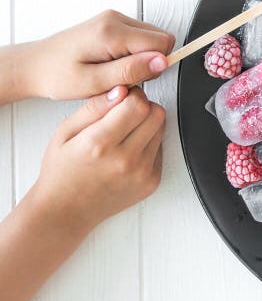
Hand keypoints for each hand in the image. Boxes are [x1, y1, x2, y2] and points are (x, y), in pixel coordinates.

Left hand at [20, 10, 173, 99]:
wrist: (35, 65)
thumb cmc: (58, 76)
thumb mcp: (94, 82)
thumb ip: (131, 71)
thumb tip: (162, 61)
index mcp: (111, 32)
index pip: (162, 44)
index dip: (155, 66)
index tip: (135, 78)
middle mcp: (114, 19)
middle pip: (161, 38)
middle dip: (150, 62)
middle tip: (123, 77)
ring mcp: (113, 19)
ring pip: (153, 38)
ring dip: (143, 59)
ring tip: (115, 71)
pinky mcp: (112, 23)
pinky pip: (141, 38)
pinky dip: (135, 54)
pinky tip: (114, 64)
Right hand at [32, 85, 164, 232]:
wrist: (66, 210)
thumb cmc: (61, 170)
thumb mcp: (65, 132)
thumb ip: (94, 108)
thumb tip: (121, 90)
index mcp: (100, 143)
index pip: (138, 105)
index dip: (133, 95)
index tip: (123, 97)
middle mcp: (125, 160)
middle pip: (156, 114)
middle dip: (144, 106)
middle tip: (126, 112)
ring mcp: (142, 173)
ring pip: (161, 130)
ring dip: (147, 124)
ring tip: (125, 133)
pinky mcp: (152, 182)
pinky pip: (160, 149)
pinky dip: (148, 144)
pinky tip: (128, 151)